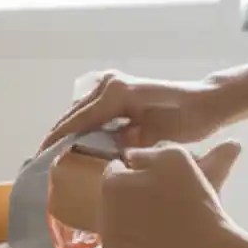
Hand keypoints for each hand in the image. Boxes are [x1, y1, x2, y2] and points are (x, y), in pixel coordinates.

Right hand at [40, 71, 232, 151]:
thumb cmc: (189, 118)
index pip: (79, 120)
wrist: (206, 101)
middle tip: (42, 164)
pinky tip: (74, 145)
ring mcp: (110, 83)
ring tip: (53, 157)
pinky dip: (80, 127)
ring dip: (67, 133)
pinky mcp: (113, 89)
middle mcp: (109, 83)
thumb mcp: (160, 135)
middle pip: (73, 115)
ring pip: (78, 113)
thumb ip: (129, 142)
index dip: (58, 140)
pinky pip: (89, 111)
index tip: (42, 159)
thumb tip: (102, 152)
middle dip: (57, 138)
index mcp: (117, 92)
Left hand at [98, 141, 243, 247]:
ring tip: (159, 226)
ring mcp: (106, 241)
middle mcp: (101, 211)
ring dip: (129, 221)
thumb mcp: (176, 158)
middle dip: (130, 196)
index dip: (137, 174)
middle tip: (160, 204)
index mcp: (112, 183)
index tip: (158, 183)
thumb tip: (129, 157)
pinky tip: (154, 246)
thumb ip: (147, 153)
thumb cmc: (195, 200)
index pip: (116, 170)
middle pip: (112, 198)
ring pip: (113, 224)